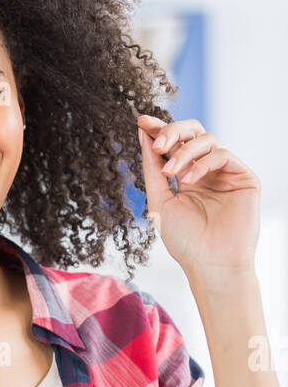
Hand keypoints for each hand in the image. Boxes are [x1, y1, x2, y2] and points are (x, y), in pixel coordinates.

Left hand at [137, 114, 259, 281]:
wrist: (211, 265)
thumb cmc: (185, 241)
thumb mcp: (160, 201)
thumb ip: (152, 168)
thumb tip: (144, 133)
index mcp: (187, 177)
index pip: (174, 144)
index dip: (159, 130)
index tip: (142, 121)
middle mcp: (207, 172)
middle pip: (193, 132)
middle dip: (172, 131)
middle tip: (157, 143)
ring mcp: (226, 173)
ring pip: (206, 140)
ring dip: (184, 151)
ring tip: (171, 173)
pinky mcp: (243, 177)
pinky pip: (222, 154)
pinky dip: (202, 162)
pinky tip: (189, 180)